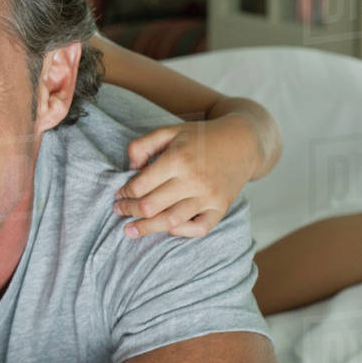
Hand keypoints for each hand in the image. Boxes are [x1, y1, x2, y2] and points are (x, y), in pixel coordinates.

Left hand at [115, 114, 258, 237]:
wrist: (242, 142)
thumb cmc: (200, 137)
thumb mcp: (168, 131)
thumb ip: (142, 145)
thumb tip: (130, 169)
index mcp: (177, 159)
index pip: (140, 185)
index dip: (125, 192)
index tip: (119, 194)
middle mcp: (193, 180)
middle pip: (151, 206)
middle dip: (129, 210)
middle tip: (118, 211)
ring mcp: (209, 196)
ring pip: (170, 221)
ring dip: (146, 228)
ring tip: (130, 230)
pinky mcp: (221, 208)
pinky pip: (198, 229)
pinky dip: (180, 232)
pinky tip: (165, 228)